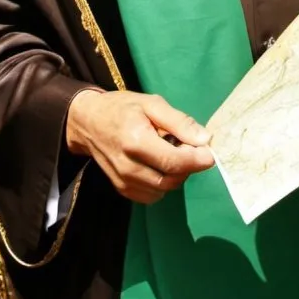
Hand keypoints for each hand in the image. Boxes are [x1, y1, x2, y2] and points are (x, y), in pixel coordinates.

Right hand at [65, 90, 214, 203]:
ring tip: (171, 152)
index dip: (196, 160)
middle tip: (190, 147)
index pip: (173, 161)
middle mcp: (128, 166)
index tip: (210, 153)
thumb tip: (205, 139)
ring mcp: (123, 181)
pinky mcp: (122, 189)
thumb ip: (179, 122)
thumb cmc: (122, 108)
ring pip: (164, 189)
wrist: (88, 122)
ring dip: (176, 175)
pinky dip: (163, 183)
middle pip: (171, 179)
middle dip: (188, 166)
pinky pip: (153, 194)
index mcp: (135, 141)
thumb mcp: (151, 104)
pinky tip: (159, 164)